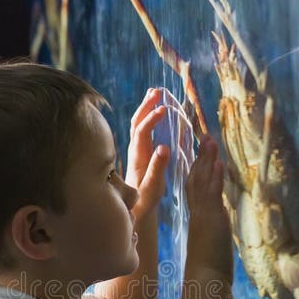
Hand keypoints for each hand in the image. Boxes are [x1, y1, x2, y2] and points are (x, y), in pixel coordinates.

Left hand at [124, 88, 169, 221]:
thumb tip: (164, 147)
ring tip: (155, 92)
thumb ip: (158, 167)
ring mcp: (136, 150)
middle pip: (137, 122)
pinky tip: (154, 109)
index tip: (163, 109)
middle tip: (157, 91)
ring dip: (145, 107)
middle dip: (146, 106)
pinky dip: (147, 116)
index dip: (152, 119)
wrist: (134, 207)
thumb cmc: (145, 199)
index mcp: (138, 157)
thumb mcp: (153, 187)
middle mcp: (134, 150)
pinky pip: (142, 129)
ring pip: (138, 123)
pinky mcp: (139, 151)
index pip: (142, 132)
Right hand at [186, 135, 233, 281]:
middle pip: (196, 179)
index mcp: (197, 219)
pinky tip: (217, 162)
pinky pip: (212, 193)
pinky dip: (214, 177)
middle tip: (203, 138)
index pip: (194, 189)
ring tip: (209, 140)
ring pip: (203, 182)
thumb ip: (212, 233)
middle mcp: (197, 213)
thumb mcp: (210, 246)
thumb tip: (217, 230)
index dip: (195, 170)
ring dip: (207, 160)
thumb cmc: (208, 271)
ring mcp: (203, 215)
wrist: (205, 281)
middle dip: (199, 158)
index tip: (197, 155)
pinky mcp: (211, 219)